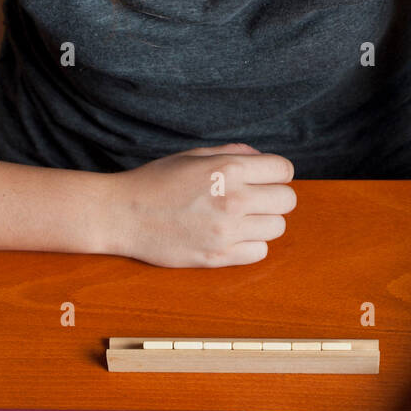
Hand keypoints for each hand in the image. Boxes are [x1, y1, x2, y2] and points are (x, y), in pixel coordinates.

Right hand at [106, 143, 296, 267]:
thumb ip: (233, 153)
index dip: (277, 173)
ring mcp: (226, 231)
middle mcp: (233, 200)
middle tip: (255, 199)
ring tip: (241, 219)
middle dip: (275, 198)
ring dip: (263, 223)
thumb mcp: (194, 155)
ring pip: (277, 228)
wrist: (122, 215)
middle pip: (287, 201)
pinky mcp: (218, 257)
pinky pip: (260, 252)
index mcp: (228, 168)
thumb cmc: (156, 182)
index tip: (264, 178)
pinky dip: (251, 245)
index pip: (283, 170)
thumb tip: (262, 160)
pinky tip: (232, 237)